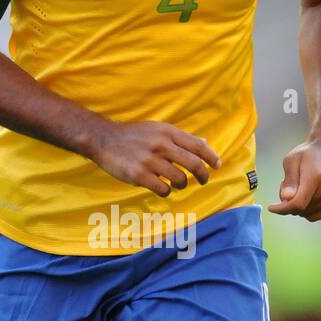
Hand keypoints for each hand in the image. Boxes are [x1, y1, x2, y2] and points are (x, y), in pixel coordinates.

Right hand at [89, 119, 221, 197]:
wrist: (104, 139)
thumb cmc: (134, 135)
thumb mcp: (158, 129)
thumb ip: (181, 137)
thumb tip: (204, 142)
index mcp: (168, 132)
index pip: (198, 145)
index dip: (211, 157)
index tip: (217, 165)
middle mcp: (161, 145)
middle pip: (193, 164)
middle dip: (203, 175)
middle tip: (203, 180)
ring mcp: (150, 160)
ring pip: (180, 179)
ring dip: (182, 185)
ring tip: (177, 184)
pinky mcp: (139, 175)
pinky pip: (163, 189)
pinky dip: (166, 191)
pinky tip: (162, 188)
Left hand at [268, 139, 320, 221]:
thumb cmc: (308, 154)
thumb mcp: (291, 160)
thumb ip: (289, 180)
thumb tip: (286, 198)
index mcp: (316, 177)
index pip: (297, 203)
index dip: (282, 209)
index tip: (271, 208)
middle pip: (301, 210)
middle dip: (289, 203)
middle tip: (288, 187)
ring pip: (308, 215)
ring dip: (298, 207)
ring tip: (299, 189)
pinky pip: (316, 216)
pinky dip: (307, 210)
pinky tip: (307, 196)